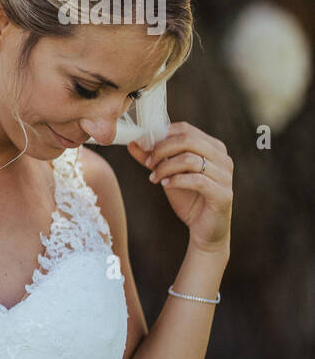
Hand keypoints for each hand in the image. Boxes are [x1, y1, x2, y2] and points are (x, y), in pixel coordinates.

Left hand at [128, 121, 232, 253]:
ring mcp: (225, 176)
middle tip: (148, 164)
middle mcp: (223, 158)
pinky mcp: (223, 194)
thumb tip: (133, 142)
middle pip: (188, 140)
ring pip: (190, 159)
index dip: (161, 135)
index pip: (186, 129)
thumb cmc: (188, 198)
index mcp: (212, 148)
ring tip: (154, 178)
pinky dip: (176, 181)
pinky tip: (165, 185)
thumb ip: (152, 159)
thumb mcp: (167, 174)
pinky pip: (197, 180)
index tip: (144, 147)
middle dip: (161, 150)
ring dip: (165, 168)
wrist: (204, 229)